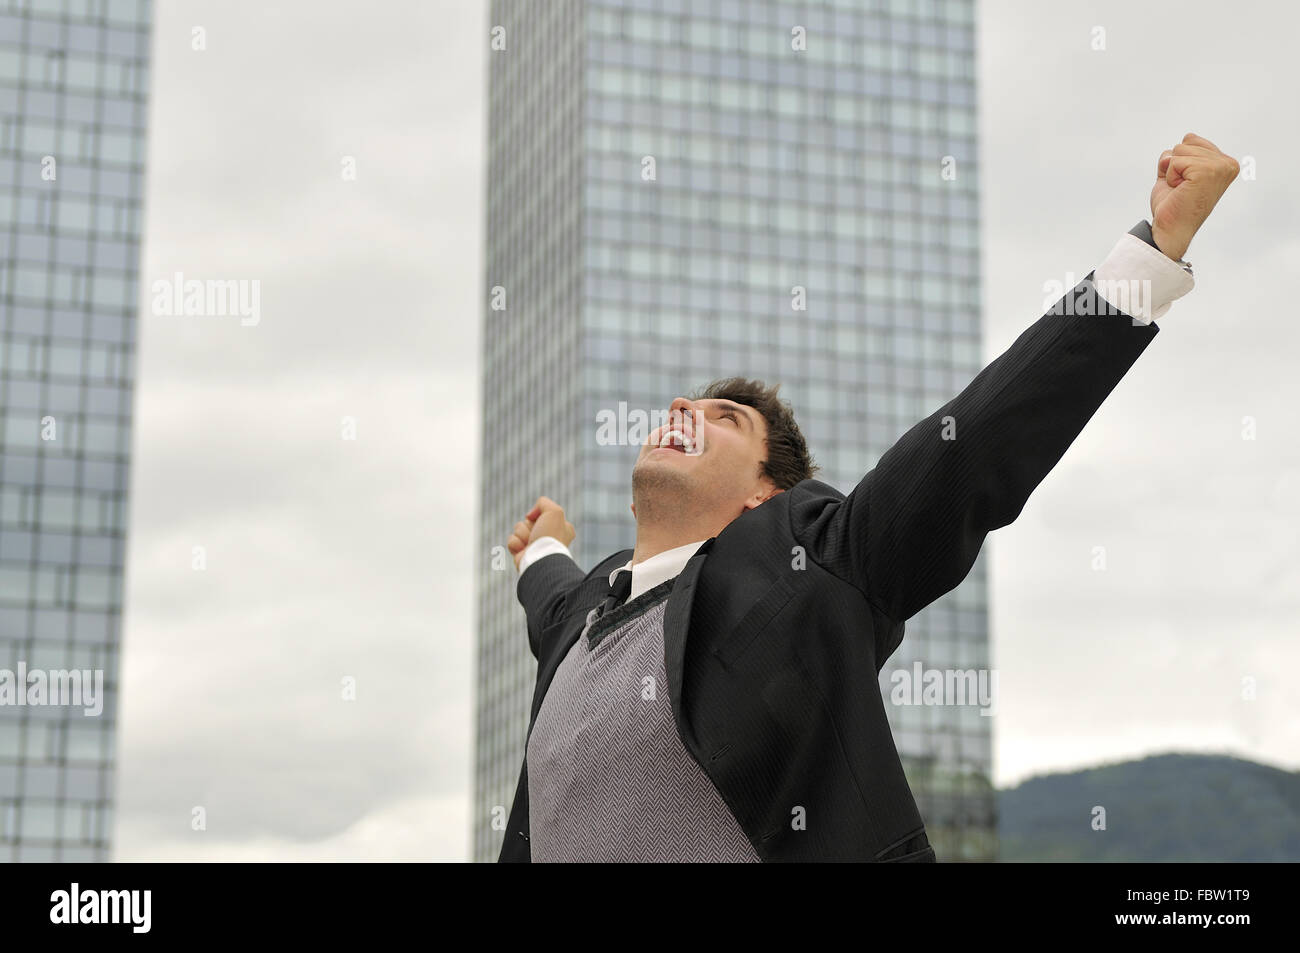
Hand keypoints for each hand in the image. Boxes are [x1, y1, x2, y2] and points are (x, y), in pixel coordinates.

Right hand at [507, 496, 574, 570]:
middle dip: (528, 525)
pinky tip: (522, 550)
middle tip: (536, 534)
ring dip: (522, 534)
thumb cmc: (550, 536)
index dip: (540, 514)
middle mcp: (548, 536)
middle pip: (529, 520)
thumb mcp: (554, 511)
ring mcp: (535, 545)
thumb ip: (543, 502)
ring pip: (518, 529)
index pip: (543, 513)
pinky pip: (512, 540)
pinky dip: (515, 544)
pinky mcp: (523, 553)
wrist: (540, 560)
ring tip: (530, 543)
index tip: (544, 521)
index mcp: (561, 528)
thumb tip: (529, 515)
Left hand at [1149, 133, 1239, 261]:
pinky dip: (1170, 176)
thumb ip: (1184, 154)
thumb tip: (1188, 136)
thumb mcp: (1178, 173)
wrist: (1169, 229)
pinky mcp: (1207, 172)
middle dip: (1173, 165)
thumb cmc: (1173, 205)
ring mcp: (1219, 167)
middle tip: (1180, 188)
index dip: (1177, 162)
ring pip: (1179, 149)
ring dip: (1171, 172)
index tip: (1184, 183)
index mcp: (1225, 163)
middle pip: (1184, 142)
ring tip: (1180, 189)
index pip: (1190, 140)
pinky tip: (1179, 190)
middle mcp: (1228, 164)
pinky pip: (1175, 161)